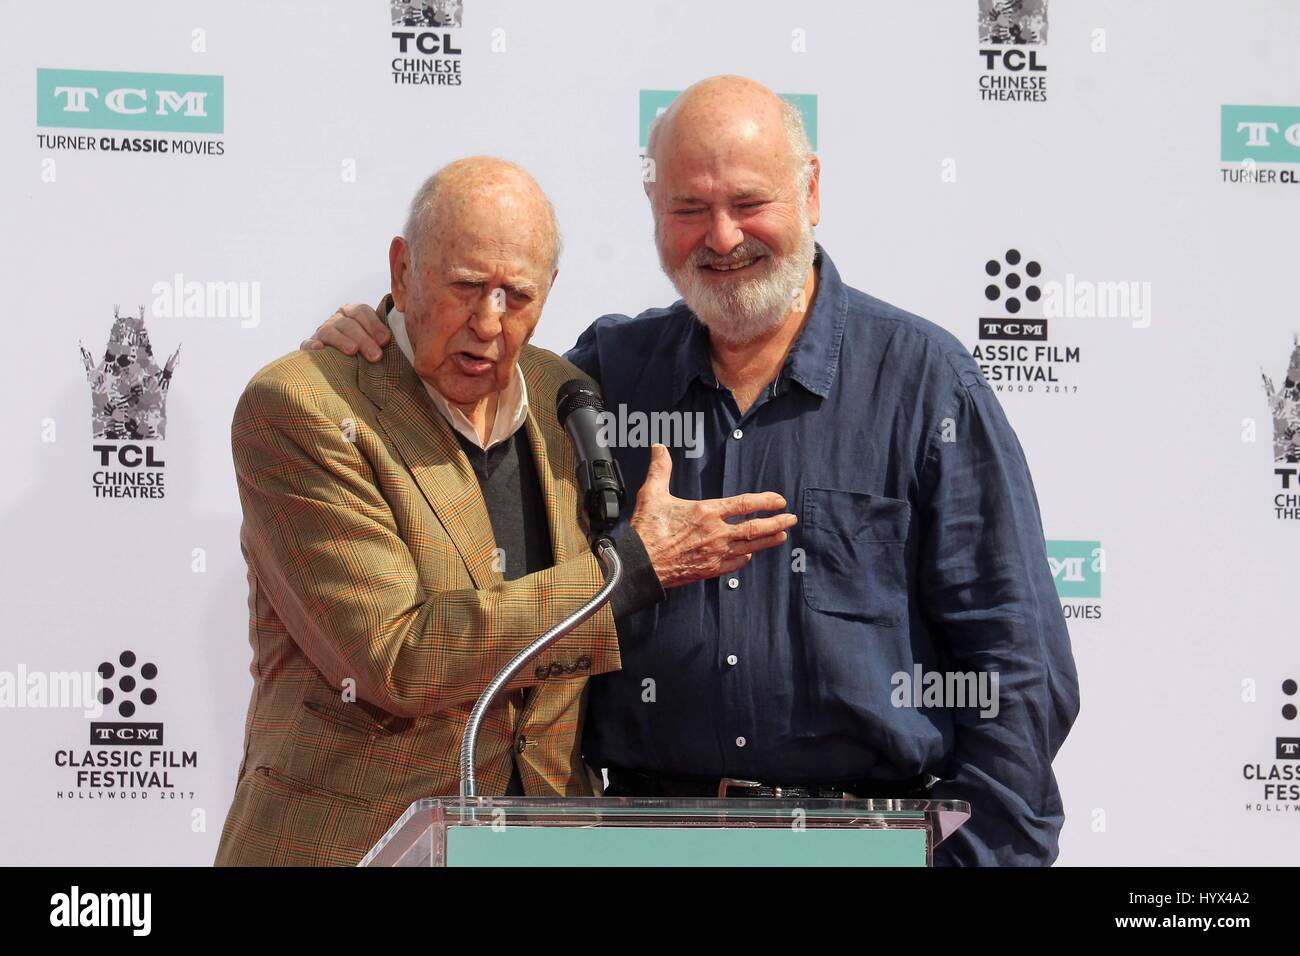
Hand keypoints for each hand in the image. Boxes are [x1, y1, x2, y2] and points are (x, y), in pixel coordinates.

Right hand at [301, 303, 389, 361]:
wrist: (339, 367)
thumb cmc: (364, 353)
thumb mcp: (374, 342)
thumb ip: (382, 339)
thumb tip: (393, 341)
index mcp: (352, 313)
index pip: (361, 311)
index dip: (374, 325)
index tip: (385, 341)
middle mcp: (336, 319)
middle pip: (349, 323)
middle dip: (364, 339)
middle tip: (376, 356)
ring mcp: (321, 332)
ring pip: (329, 331)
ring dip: (342, 341)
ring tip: (353, 351)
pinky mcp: (309, 347)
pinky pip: (307, 344)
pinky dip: (312, 345)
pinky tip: (320, 349)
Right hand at [630, 444, 796, 588]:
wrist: (640, 565)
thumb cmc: (646, 530)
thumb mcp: (652, 494)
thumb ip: (660, 469)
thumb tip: (659, 447)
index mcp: (706, 512)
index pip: (744, 504)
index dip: (765, 501)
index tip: (779, 500)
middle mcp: (716, 533)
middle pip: (755, 528)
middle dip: (776, 522)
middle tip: (791, 518)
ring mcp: (715, 553)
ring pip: (751, 546)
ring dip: (768, 540)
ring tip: (782, 536)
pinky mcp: (710, 570)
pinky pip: (736, 563)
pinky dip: (746, 558)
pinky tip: (751, 554)